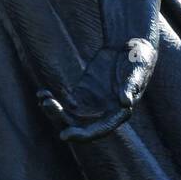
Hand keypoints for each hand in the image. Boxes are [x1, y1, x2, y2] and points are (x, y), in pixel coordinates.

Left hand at [37, 38, 157, 142]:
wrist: (131, 44)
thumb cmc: (138, 58)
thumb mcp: (137, 70)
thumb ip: (131, 86)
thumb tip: (125, 102)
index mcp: (119, 112)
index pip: (99, 130)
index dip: (82, 135)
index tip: (64, 135)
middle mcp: (105, 111)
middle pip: (80, 124)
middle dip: (63, 119)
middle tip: (47, 104)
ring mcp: (93, 101)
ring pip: (71, 114)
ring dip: (55, 110)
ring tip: (42, 97)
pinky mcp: (84, 89)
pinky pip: (67, 100)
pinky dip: (55, 99)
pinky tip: (42, 93)